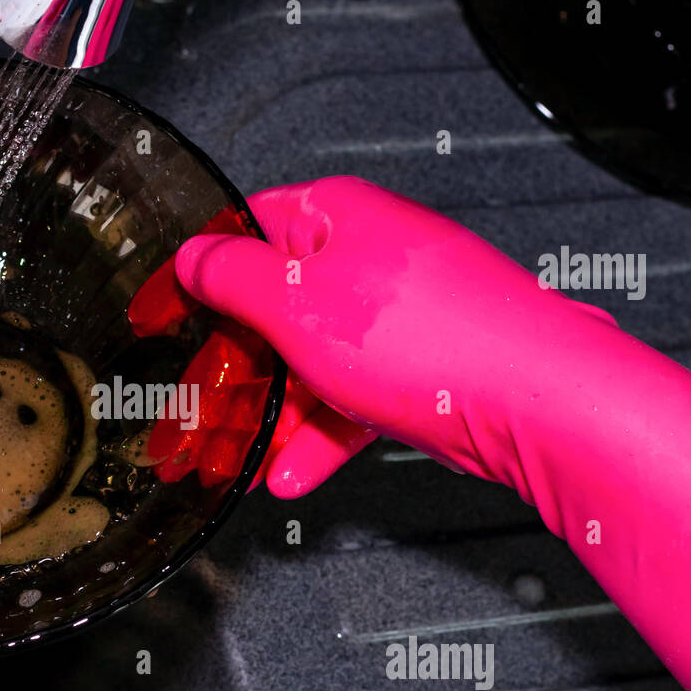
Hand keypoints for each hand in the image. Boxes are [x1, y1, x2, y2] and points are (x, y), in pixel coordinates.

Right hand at [177, 176, 690, 690]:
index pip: (240, 233)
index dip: (192, 278)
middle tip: (190, 410)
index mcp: (333, 217)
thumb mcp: (297, 305)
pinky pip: (348, 400)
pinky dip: (319, 437)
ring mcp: (392, 317)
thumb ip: (233, 277)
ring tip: (232, 458)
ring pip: (306, 364)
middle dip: (226, 369)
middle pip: (269, 311)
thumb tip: (194, 257)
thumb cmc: (433, 338)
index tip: (155, 316)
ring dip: (268, 416)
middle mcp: (364, 260)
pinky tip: (293, 472)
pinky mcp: (415, 369)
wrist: (536, 402)